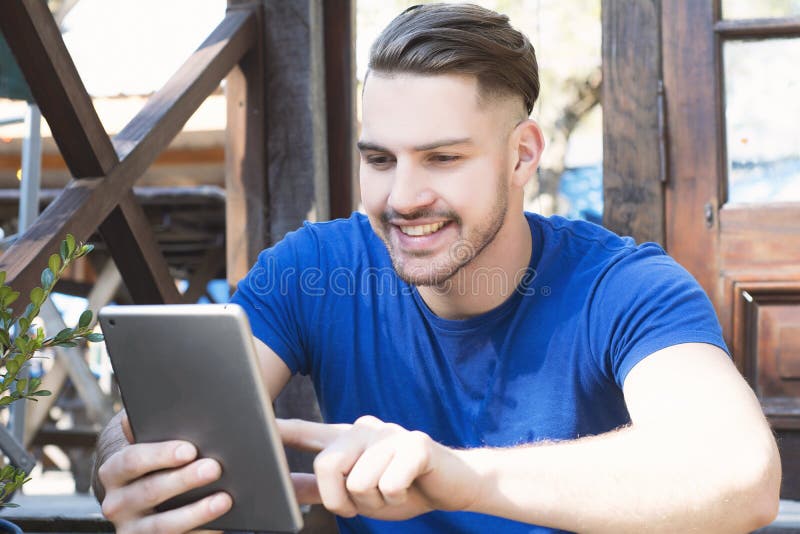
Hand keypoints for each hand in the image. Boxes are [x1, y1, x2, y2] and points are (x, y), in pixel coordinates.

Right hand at [97, 413, 232, 533]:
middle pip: (150, 491)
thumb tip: (132, 414)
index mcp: (114, 471)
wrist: (140, 500)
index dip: (161, 454)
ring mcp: (131, 529)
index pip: (132, 460)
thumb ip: (146, 428)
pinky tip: (220, 526)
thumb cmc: (154, 462)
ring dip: (196, 512)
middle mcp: (115, 503)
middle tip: (215, 468)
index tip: (190, 450)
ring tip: (225, 499)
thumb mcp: (147, 445)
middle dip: (185, 480)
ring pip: (163, 525)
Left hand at [278, 415, 479, 519]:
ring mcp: (390, 434)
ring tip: (393, 491)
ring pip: (359, 482)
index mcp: (347, 438)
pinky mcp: (415, 444)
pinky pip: (389, 483)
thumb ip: (319, 487)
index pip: (306, 430)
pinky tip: (410, 487)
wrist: (452, 484)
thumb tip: (282, 489)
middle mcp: (365, 429)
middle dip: (341, 498)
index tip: (254, 426)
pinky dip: (398, 497)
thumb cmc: (400, 486)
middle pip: (328, 464)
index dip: (279, 430)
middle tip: (363, 503)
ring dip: (377, 501)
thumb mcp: (355, 492)